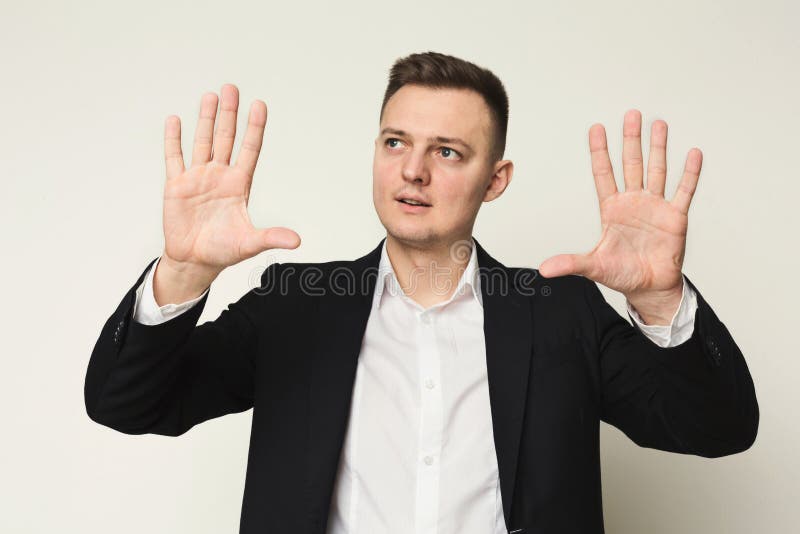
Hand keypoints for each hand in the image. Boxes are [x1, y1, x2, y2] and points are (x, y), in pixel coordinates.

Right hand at [161, 84, 300, 278]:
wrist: (194, 260)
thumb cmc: (223, 251)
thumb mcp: (250, 244)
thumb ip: (271, 237)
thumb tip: (296, 241)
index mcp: (239, 185)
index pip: (249, 150)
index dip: (254, 128)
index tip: (259, 106)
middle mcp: (219, 176)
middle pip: (226, 138)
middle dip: (230, 114)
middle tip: (232, 89)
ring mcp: (198, 178)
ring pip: (203, 142)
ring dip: (206, 119)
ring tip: (211, 96)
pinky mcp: (176, 185)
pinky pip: (174, 157)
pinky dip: (173, 139)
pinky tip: (176, 120)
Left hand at [539, 110, 701, 317]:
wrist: (650, 288)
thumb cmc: (623, 274)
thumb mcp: (594, 267)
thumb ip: (571, 264)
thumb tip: (544, 269)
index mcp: (612, 209)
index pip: (604, 174)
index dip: (600, 152)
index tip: (596, 129)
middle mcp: (633, 202)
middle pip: (631, 164)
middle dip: (630, 140)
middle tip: (631, 115)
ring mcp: (655, 207)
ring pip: (657, 170)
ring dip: (658, 148)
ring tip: (658, 125)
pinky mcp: (675, 216)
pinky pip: (683, 191)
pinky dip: (689, 173)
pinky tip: (692, 154)